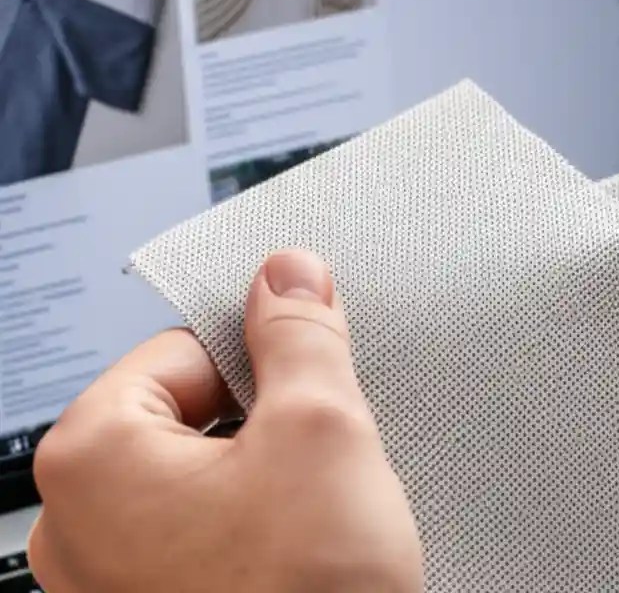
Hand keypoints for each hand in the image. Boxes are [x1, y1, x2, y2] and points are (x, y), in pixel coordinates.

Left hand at [29, 250, 421, 591]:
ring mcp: (109, 584)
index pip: (182, 351)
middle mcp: (75, 526)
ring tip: (316, 512)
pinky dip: (254, 532)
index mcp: (91, 457)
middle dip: (266, 423)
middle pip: (188, 418)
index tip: (310, 367)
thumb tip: (288, 276)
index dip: (262, 354)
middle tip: (322, 452)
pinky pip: (202, 541)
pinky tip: (302, 552)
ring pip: (200, 483)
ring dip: (264, 480)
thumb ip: (301, 336)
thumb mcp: (323, 429)